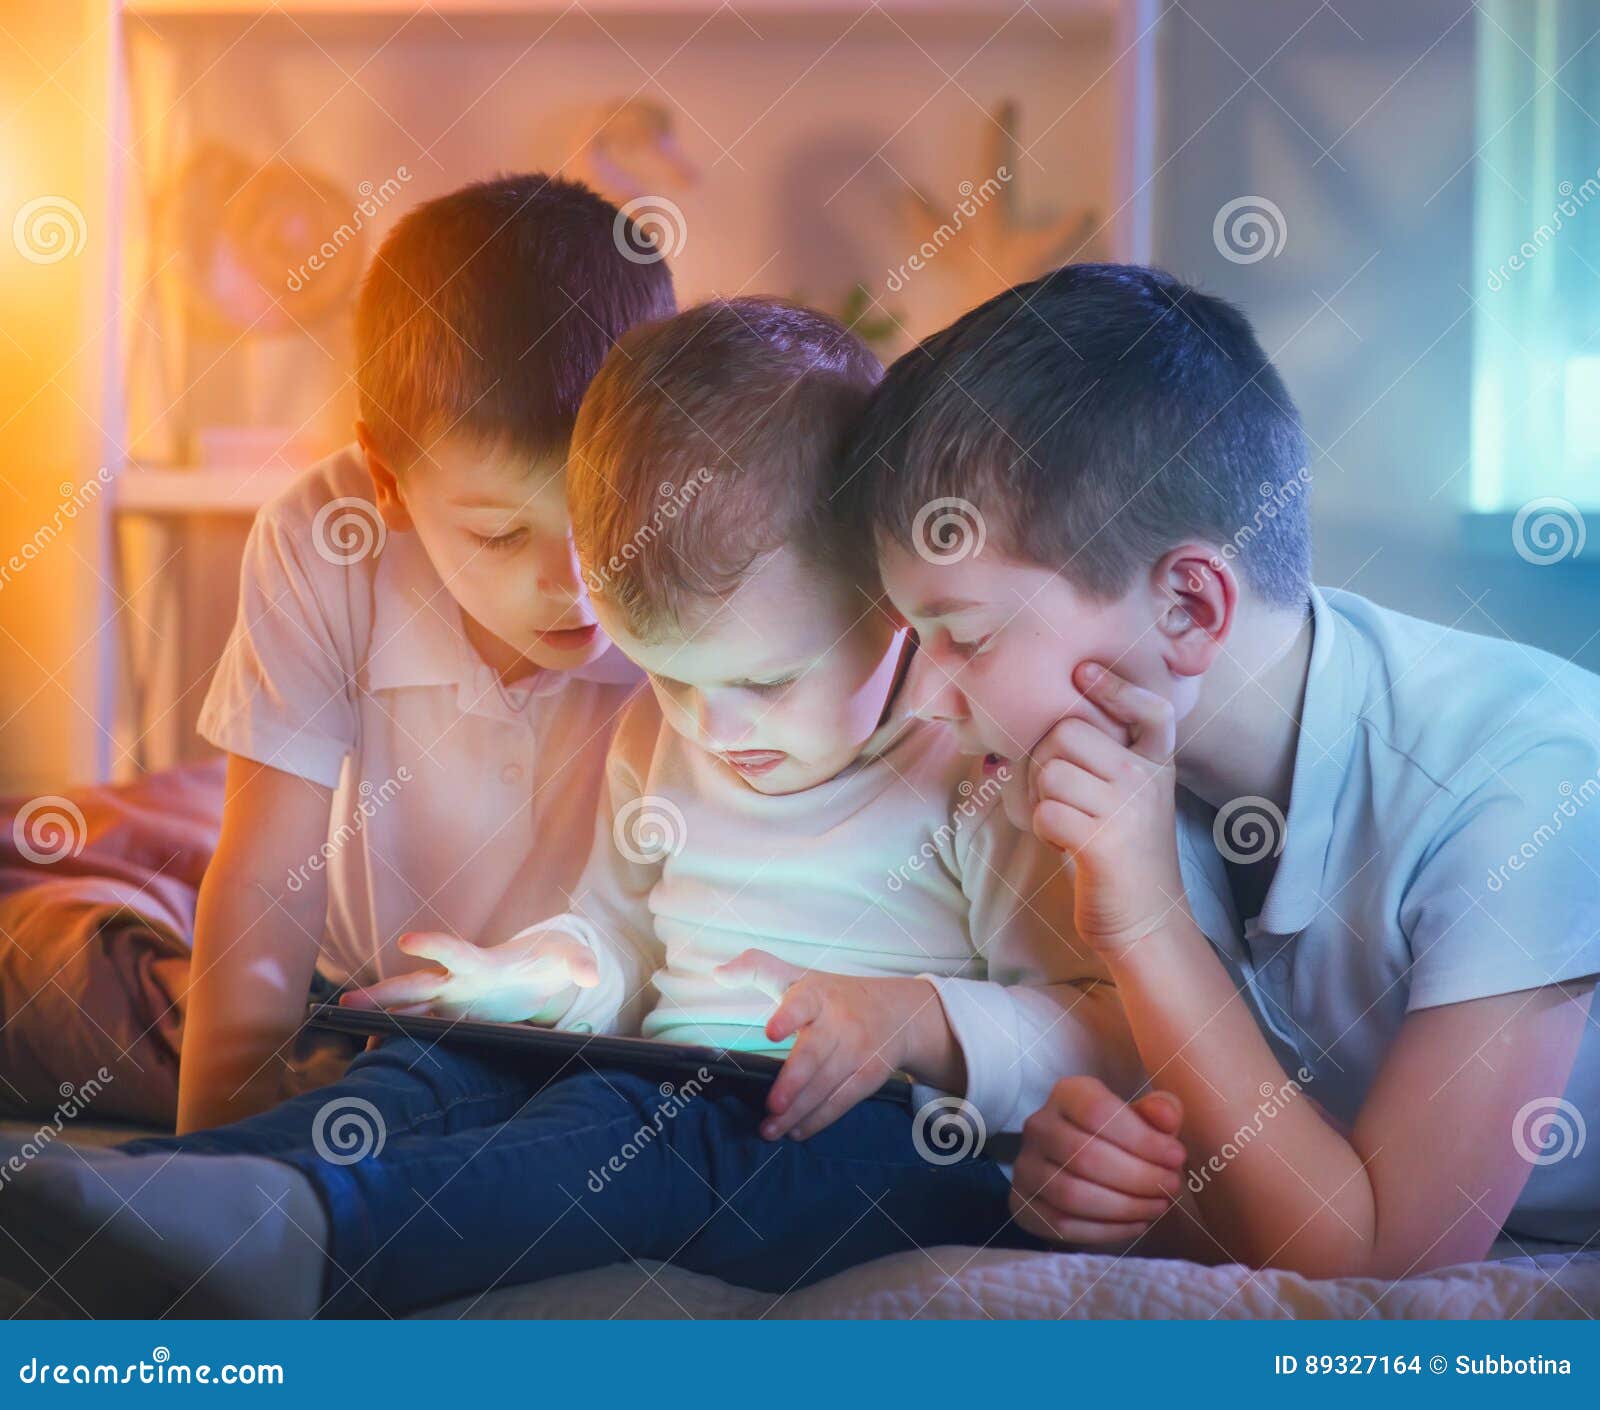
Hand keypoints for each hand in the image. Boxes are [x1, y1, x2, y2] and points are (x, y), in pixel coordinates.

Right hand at [339, 929, 598, 1022]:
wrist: (536, 973)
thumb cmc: (549, 962)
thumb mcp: (568, 962)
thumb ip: (580, 965)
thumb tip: (592, 975)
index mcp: (482, 964)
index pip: (454, 951)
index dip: (434, 944)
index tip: (409, 941)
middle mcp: (457, 981)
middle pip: (414, 985)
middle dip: (382, 993)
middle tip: (347, 1006)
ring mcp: (449, 999)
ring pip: (406, 1007)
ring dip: (379, 1017)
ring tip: (345, 1032)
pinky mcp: (449, 1017)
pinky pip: (416, 1027)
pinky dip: (396, 1037)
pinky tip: (374, 1054)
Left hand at [713, 949, 934, 1141]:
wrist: (899, 1013)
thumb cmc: (834, 996)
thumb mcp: (799, 977)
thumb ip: (757, 969)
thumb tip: (717, 973)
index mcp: (815, 995)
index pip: (801, 1003)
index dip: (788, 1017)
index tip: (772, 1032)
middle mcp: (838, 1022)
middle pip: (814, 1054)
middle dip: (794, 1082)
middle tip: (772, 1105)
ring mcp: (856, 1051)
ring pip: (825, 1084)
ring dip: (798, 1111)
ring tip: (771, 1129)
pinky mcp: (868, 1075)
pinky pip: (842, 1101)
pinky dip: (819, 1119)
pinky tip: (796, 1131)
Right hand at [1010, 1075, 1186, 1244]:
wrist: (1075, 1163)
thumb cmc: (1117, 1136)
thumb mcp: (1141, 1117)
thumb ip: (1160, 1111)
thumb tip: (1167, 1116)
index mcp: (1067, 1094)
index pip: (1098, 1111)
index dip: (1142, 1138)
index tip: (1177, 1157)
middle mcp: (1039, 1126)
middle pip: (1086, 1155)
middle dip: (1139, 1177)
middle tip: (1171, 1186)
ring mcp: (1025, 1166)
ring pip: (1072, 1194)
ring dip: (1125, 1206)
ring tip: (1158, 1206)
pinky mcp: (1024, 1203)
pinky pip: (1063, 1223)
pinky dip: (1107, 1229)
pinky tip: (1137, 1223)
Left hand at [1029, 661, 1187, 955]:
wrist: (1147, 921)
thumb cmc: (1126, 856)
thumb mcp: (1133, 799)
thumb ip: (1109, 761)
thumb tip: (1052, 725)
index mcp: (1158, 764)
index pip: (1150, 709)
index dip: (1115, 687)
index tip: (1083, 673)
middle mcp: (1147, 780)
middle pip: (1067, 732)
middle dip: (1047, 761)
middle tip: (1062, 794)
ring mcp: (1127, 809)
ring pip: (1049, 772)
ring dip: (1042, 798)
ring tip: (1066, 820)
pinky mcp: (1102, 841)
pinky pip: (1045, 812)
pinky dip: (1042, 829)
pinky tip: (1064, 842)